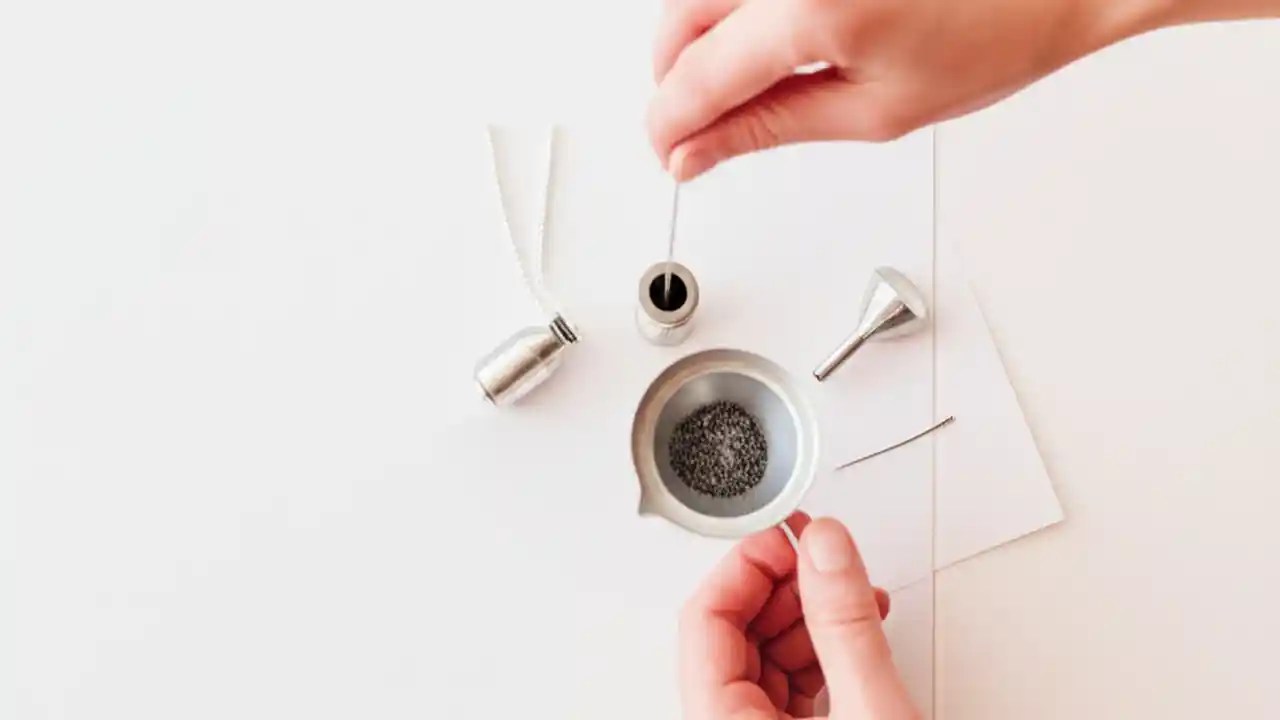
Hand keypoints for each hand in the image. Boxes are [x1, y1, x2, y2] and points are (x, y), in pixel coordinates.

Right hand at [648, 0, 1173, 179]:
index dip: (672, 125)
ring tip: (743, 80)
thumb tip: (700, 150)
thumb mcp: (876, 108)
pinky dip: (738, 9)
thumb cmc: (1001, 29)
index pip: (698, 76)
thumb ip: (770, 127)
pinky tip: (765, 33)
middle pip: (679, 18)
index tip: (669, 151)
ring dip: (700, 37)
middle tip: (698, 125)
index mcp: (811, 6)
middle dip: (676, 78)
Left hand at [680, 513, 918, 718]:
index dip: (747, 565)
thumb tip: (823, 548)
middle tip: (821, 553)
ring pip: (765, 660)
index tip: (786, 535)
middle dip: (784, 588)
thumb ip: (845, 626)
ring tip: (851, 592)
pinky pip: (791, 689)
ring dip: (810, 618)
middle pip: (733, 636)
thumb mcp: (871, 709)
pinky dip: (824, 654)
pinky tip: (858, 631)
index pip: (703, 620)